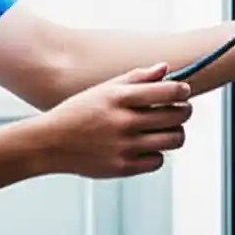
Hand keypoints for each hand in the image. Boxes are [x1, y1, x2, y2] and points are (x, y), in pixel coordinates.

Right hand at [35, 63, 191, 178]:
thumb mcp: (103, 89)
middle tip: (178, 111)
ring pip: (174, 139)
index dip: (182, 90)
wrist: (50, 143)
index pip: (169, 91)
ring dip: (175, 133)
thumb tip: (165, 68)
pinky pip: (158, 161)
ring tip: (165, 130)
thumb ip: (136, 78)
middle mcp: (124, 121)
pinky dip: (156, 154)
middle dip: (183, 111)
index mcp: (119, 97)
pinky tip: (144, 147)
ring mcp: (125, 146)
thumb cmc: (78, 113)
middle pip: (177, 116)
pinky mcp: (124, 167)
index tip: (182, 92)